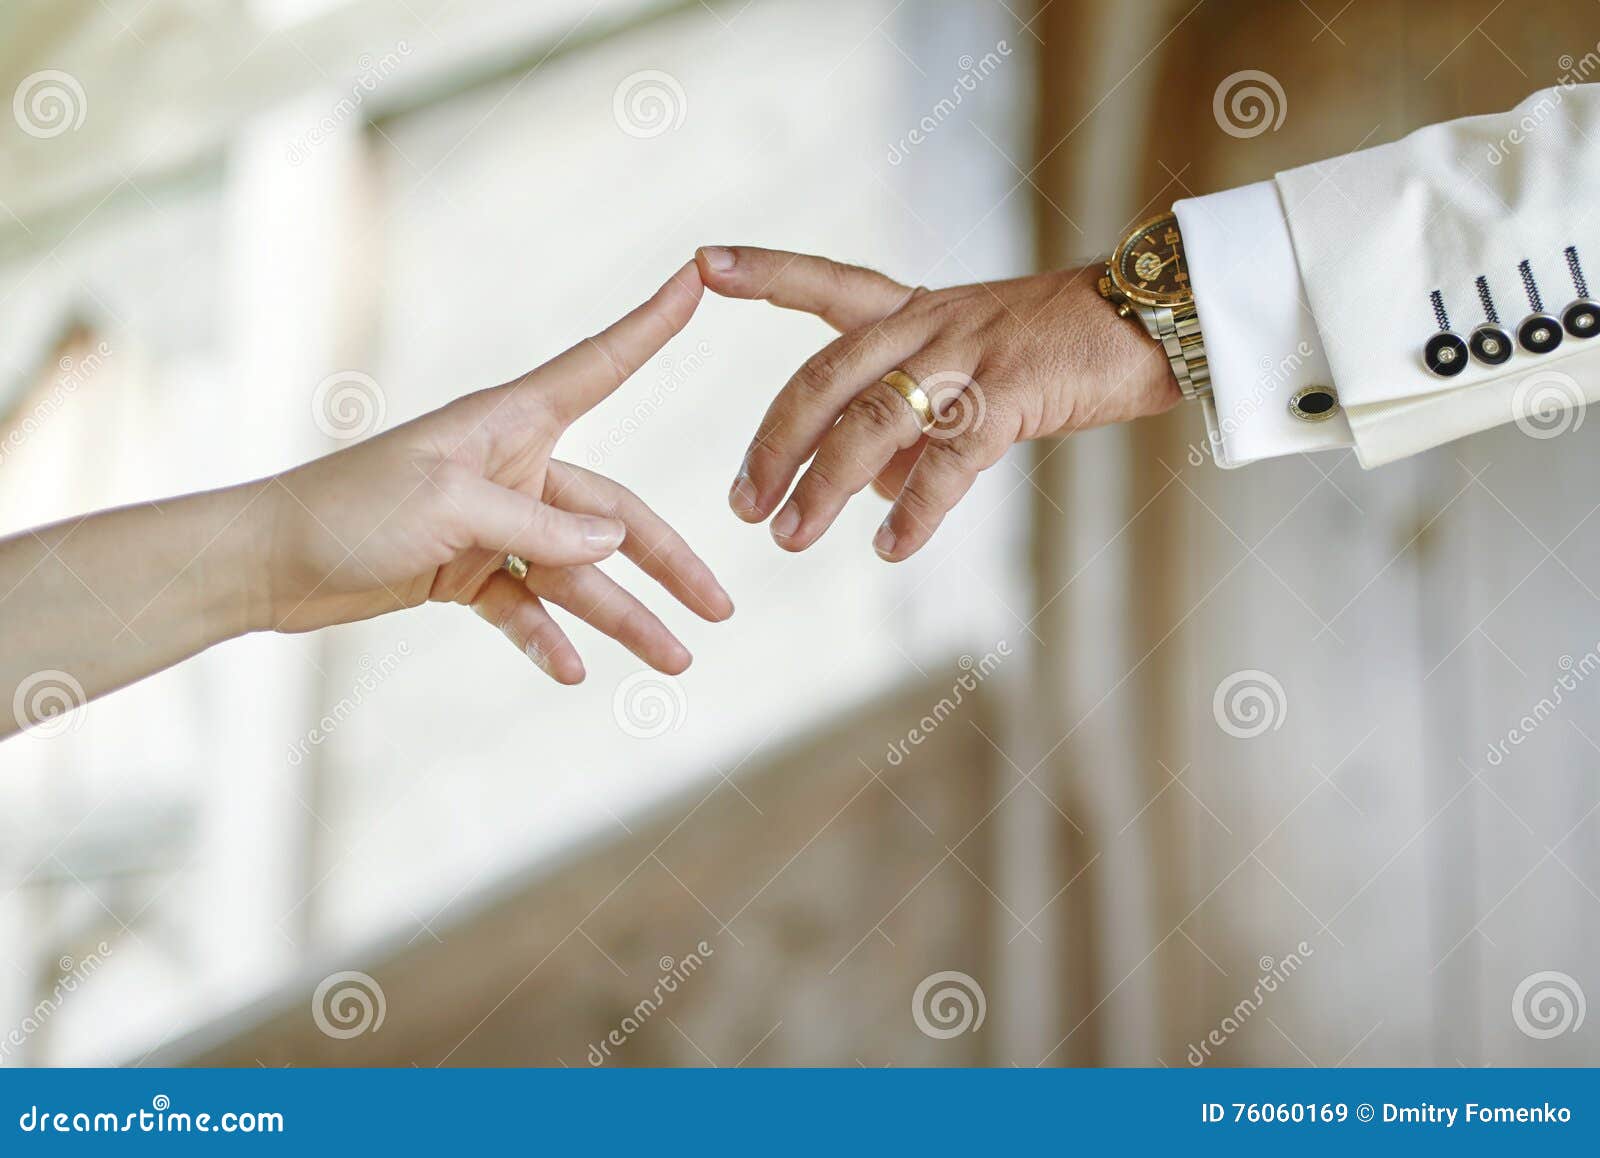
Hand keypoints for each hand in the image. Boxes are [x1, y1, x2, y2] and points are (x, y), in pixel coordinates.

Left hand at [262, 262, 730, 682]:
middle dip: (667, 563)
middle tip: (720, 610)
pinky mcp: (467, 571)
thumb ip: (540, 528)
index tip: (699, 278)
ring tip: (671, 661)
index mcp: (510, 424)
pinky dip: (548, 638)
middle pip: (612, 516)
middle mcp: (513, 470)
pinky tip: (573, 671)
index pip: (599, 366)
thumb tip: (616, 546)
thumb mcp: (450, 508)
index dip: (652, 325)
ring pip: (578, 573)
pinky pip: (525, 606)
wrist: (269, 561)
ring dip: (623, 618)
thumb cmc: (349, 508)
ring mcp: (494, 525)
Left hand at [695, 246, 1181, 560]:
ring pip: (873, 423)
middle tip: (742, 504)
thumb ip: (908, 424)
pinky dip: (915, 509)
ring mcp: (968, 355)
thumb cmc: (1054, 349)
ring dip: (823, 487)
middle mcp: (928, 324)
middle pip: (824, 380)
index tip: (703, 262)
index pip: (825, 284)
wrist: (1149, 321)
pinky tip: (891, 548)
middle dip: (773, 445)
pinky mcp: (1012, 392)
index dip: (765, 272)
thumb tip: (862, 491)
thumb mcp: (968, 371)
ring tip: (791, 538)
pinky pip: (949, 459)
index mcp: (913, 309)